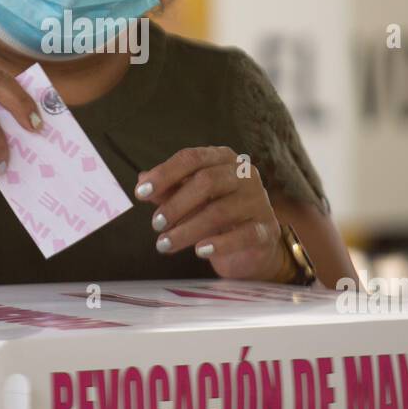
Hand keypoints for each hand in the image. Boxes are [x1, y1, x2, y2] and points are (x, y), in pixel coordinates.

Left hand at [135, 146, 290, 281]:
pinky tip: (199, 251)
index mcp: (222, 159)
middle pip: (206, 181)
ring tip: (165, 244)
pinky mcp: (267, 229)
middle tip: (156, 224)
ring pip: (220, 211)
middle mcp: (244, 174)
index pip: (191, 158)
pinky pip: (243, 235)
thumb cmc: (216, 213)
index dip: (164, 174)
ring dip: (187, 229)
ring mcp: (258, 200)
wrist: (252, 245)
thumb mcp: (189, 199)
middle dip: (176, 204)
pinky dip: (219, 243)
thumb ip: (167, 189)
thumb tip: (142, 181)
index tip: (141, 193)